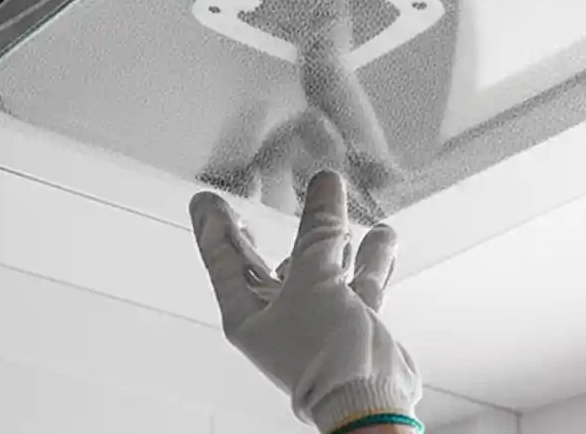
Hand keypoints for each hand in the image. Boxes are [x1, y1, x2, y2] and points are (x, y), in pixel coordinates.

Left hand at [189, 172, 420, 432]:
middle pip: (262, 262)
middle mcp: (277, 315)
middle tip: (247, 200)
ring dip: (328, 238)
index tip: (204, 200)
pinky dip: (370, 258)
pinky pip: (358, 282)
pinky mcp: (350, 323)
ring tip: (333, 203)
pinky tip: (381, 235)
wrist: (370, 401)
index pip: (222, 259)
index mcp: (248, 312)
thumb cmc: (325, 357)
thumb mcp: (314, 279)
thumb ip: (319, 229)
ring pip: (316, 267)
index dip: (212, 226)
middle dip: (259, 230)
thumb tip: (325, 183)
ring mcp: (314, 319)